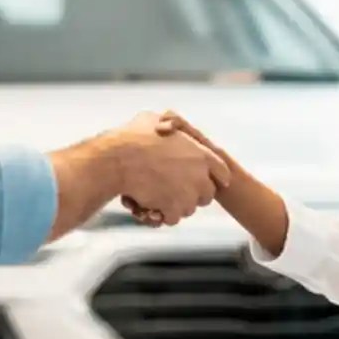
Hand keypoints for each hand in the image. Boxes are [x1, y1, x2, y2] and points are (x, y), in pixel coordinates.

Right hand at [115, 112, 230, 225]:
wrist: (117, 159)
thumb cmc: (132, 137)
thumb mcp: (153, 119)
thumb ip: (167, 123)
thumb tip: (166, 122)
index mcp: (201, 154)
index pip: (222, 171)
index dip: (214, 177)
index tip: (206, 180)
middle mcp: (200, 176)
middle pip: (207, 195)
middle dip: (192, 194)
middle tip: (174, 190)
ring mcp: (188, 195)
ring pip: (188, 209)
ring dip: (175, 206)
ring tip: (157, 197)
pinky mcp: (174, 209)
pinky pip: (173, 218)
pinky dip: (161, 215)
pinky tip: (149, 207)